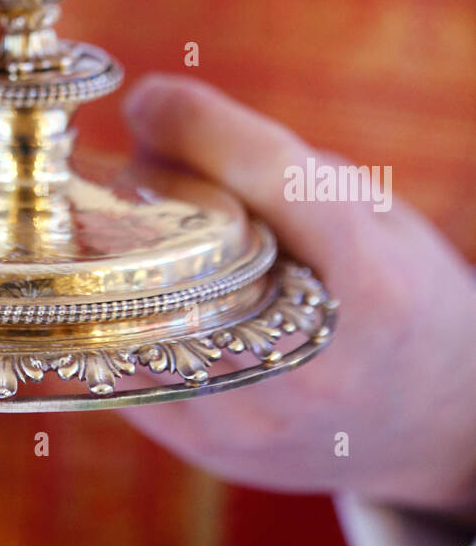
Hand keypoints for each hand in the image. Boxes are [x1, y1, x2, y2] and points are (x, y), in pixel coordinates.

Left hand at [122, 74, 475, 524]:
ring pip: (135, 312)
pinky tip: (127, 281)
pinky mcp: (208, 448)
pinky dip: (116, 311)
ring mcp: (253, 415)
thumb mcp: (372, 212)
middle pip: (185, 249)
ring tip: (110, 217)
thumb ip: (276, 170)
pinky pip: (124, 361)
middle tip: (123, 160)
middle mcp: (310, 360)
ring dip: (109, 254)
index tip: (152, 96)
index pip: (268, 177)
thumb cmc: (402, 292)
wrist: (436, 424)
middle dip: (140, 193)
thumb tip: (151, 124)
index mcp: (371, 282)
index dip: (196, 122)